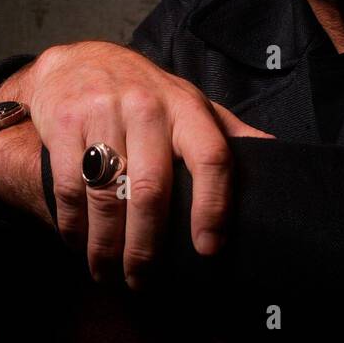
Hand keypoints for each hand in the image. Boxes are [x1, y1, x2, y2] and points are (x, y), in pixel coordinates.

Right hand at [4, 40, 273, 290]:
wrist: (77, 62)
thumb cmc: (144, 93)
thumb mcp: (189, 102)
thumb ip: (228, 132)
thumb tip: (278, 157)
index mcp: (187, 107)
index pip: (211, 157)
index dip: (213, 206)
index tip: (209, 248)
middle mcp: (147, 107)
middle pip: (150, 190)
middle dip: (145, 248)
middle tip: (142, 281)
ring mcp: (102, 113)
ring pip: (106, 196)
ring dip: (104, 247)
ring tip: (107, 272)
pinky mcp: (65, 123)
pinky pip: (69, 188)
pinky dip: (72, 226)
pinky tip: (77, 242)